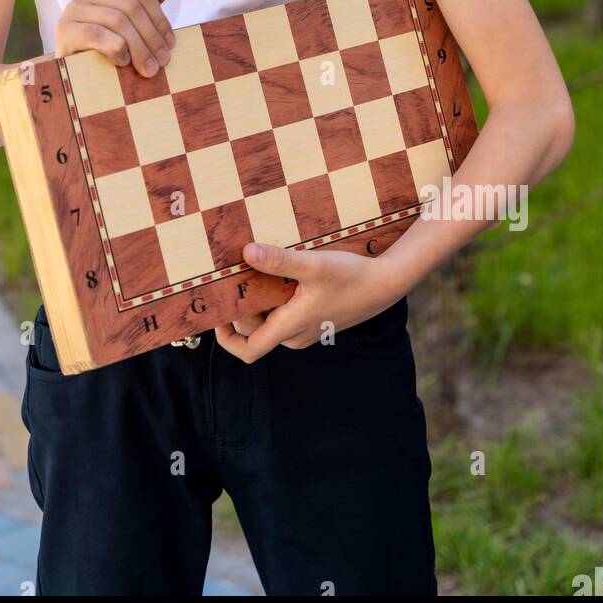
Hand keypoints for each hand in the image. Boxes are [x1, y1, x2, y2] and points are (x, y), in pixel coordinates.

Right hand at [55, 0, 174, 77]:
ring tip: (148, 68)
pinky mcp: (64, 30)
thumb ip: (144, 1)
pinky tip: (123, 62)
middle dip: (152, 36)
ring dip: (138, 47)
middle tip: (163, 60)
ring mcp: (72, 9)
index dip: (160, 19)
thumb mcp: (128, 22)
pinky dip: (115, 48)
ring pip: (117, 20)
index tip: (170, 43)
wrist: (75, 69)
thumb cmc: (106, 45)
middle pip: (132, 7)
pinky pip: (97, 34)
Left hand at [214, 241, 402, 361]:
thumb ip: (280, 260)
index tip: (216, 311)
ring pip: (268, 319)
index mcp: (290, 327)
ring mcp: (306, 328)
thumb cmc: (352, 276)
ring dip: (257, 299)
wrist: (386, 283)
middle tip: (231, 275)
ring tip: (252, 268)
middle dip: (240, 306)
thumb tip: (246, 252)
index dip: (225, 336)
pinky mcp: (315, 318)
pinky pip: (283, 312)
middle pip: (253, 328)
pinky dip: (273, 297)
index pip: (248, 349)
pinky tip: (277, 271)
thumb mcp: (314, 265)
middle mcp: (295, 334)